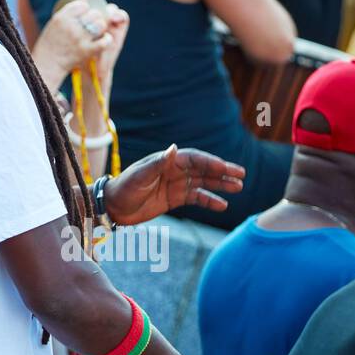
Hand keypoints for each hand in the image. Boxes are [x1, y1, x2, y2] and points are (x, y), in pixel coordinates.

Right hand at [33, 0, 128, 95]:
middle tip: (92, 23)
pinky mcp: (86, 51)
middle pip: (93, 14)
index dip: (85, 9)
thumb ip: (69, 11)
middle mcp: (71, 27)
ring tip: (97, 30)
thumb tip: (84, 0)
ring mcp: (79, 39)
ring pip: (100, 25)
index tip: (83, 14)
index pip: (82, 5)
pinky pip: (104, 42)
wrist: (47, 63)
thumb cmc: (51, 41)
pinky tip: (104, 39)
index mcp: (62, 18)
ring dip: (101, 26)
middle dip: (95, 17)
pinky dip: (107, 39)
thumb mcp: (56, 23)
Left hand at [104, 143, 244, 224]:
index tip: (226, 168)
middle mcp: (175, 170)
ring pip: (204, 183)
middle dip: (222, 172)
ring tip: (238, 187)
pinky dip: (209, 201)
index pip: (195, 159)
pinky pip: (196, 198)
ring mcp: (176, 185)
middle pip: (204, 169)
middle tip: (241, 175)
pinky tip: (222, 205)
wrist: (114, 206)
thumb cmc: (125, 187)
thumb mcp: (140, 175)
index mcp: (168, 161)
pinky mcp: (175, 199)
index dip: (212, 163)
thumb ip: (158, 163)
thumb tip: (174, 147)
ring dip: (221, 185)